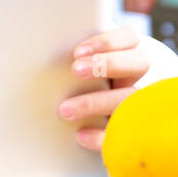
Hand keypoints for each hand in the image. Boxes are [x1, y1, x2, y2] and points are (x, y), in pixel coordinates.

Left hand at [59, 25, 149, 150]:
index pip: (130, 37)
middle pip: (139, 62)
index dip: (109, 41)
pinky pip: (126, 136)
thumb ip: (72, 61)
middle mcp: (135, 79)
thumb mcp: (73, 74)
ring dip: (97, 102)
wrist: (80, 138)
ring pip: (131, 99)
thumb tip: (38, 44)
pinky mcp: (130, 135)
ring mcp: (137, 106)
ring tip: (65, 110)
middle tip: (75, 70)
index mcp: (124, 57)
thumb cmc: (71, 92)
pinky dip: (102, 136)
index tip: (77, 52)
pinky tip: (80, 135)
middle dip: (108, 63)